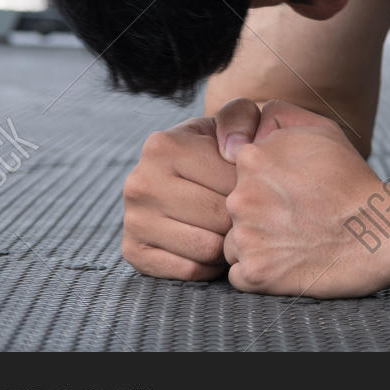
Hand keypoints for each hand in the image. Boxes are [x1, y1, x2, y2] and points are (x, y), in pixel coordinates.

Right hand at [121, 98, 260, 280]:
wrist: (188, 172)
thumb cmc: (223, 144)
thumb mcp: (237, 118)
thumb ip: (243, 118)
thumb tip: (234, 150)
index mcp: (163, 146)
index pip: (231, 183)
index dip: (254, 189)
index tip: (257, 184)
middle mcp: (139, 182)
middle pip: (219, 218)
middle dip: (243, 218)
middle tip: (251, 212)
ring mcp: (132, 219)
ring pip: (206, 248)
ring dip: (228, 244)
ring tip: (234, 227)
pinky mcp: (132, 251)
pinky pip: (188, 271)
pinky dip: (208, 265)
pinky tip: (213, 244)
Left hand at [224, 101, 389, 297]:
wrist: (380, 230)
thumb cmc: (354, 181)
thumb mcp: (322, 129)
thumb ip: (278, 116)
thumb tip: (251, 128)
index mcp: (252, 158)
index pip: (237, 175)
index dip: (266, 184)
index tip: (293, 193)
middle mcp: (241, 196)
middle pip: (235, 208)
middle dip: (261, 213)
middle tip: (300, 217)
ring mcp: (246, 236)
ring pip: (235, 241)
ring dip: (258, 243)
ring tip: (296, 240)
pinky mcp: (255, 273)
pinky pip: (240, 273)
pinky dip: (261, 270)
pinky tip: (289, 261)